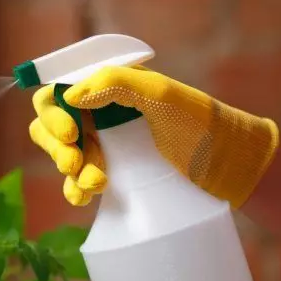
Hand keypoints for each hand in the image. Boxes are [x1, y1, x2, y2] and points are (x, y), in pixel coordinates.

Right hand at [29, 66, 278, 208]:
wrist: (229, 168)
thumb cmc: (201, 125)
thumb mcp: (162, 95)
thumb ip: (116, 83)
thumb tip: (70, 96)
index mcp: (109, 87)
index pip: (58, 91)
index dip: (53, 111)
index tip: (72, 132)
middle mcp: (101, 112)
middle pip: (52, 124)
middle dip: (56, 144)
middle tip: (73, 162)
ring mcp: (104, 143)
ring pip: (63, 154)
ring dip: (69, 170)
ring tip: (96, 184)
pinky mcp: (110, 172)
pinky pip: (77, 179)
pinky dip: (74, 189)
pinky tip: (83, 197)